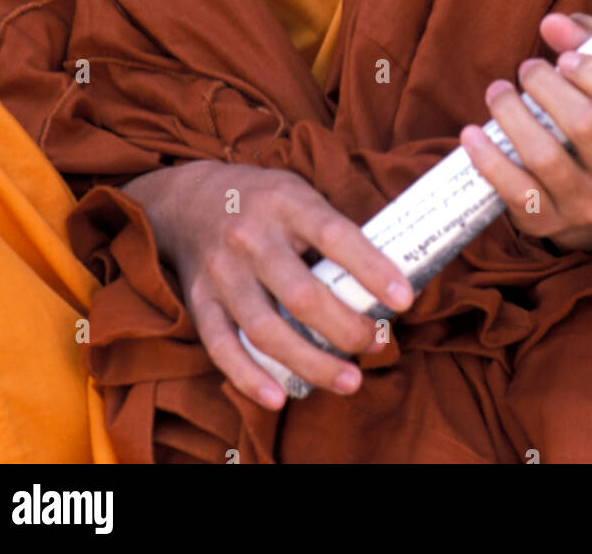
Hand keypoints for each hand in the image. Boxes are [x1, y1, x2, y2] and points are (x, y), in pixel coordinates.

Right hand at [121, 160, 412, 408]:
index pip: (334, 235)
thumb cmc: (262, 200)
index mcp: (285, 203)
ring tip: (349, 380)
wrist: (187, 199)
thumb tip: (382, 279)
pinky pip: (221, 347)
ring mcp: (222, 273)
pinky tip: (279, 397)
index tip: (404, 299)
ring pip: (265, 330)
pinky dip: (249, 376)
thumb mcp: (298, 193)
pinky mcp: (200, 301)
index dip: (371, 269)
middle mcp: (250, 237)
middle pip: (301, 295)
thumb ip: (331, 230)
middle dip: (345, 329)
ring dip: (311, 363)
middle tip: (375, 343)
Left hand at [459, 12, 591, 256]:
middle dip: (546, 86)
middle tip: (527, 69)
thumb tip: (552, 23)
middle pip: (585, 125)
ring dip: (512, 115)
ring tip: (498, 92)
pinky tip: (472, 133)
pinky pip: (514, 190)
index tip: (565, 59)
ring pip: (545, 156)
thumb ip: (587, 43)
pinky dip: (488, 158)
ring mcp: (588, 207)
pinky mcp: (547, 222)